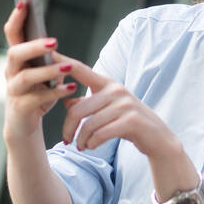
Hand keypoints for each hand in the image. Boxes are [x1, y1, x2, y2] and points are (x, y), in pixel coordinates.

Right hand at [2, 1, 79, 145]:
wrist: (25, 125)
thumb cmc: (36, 94)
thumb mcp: (44, 73)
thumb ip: (48, 59)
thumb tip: (54, 45)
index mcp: (16, 59)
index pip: (12, 34)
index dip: (16, 18)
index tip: (24, 2)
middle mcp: (10, 72)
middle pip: (15, 53)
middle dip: (34, 46)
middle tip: (54, 41)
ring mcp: (13, 90)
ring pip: (25, 77)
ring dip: (48, 70)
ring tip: (68, 67)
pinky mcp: (21, 108)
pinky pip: (37, 98)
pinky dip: (55, 93)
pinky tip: (70, 88)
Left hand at [59, 59, 178, 157]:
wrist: (158, 138)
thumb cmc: (129, 123)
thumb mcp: (108, 110)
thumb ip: (88, 104)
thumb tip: (66, 101)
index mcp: (107, 84)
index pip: (80, 69)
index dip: (62, 63)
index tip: (45, 56)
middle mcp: (116, 90)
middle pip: (78, 108)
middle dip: (68, 128)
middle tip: (66, 140)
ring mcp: (124, 105)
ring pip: (88, 124)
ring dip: (81, 140)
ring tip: (81, 146)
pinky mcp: (131, 121)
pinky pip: (100, 134)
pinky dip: (91, 144)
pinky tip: (91, 147)